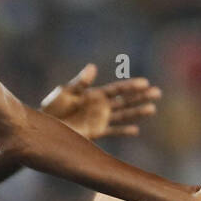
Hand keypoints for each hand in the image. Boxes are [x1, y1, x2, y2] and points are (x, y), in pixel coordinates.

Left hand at [41, 63, 160, 139]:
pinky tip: (135, 130)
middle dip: (141, 96)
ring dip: (137, 112)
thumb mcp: (65, 92)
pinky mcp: (94, 133)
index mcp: (94, 94)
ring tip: (153, 108)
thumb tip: (92, 67)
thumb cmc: (52, 108)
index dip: (131, 86)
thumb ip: (80, 83)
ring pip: (123, 115)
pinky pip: (112, 131)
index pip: (117, 89)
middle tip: (158, 92)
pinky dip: (123, 131)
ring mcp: (98, 120)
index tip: (145, 83)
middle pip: (124, 100)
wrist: (43, 128)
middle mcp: (99, 106)